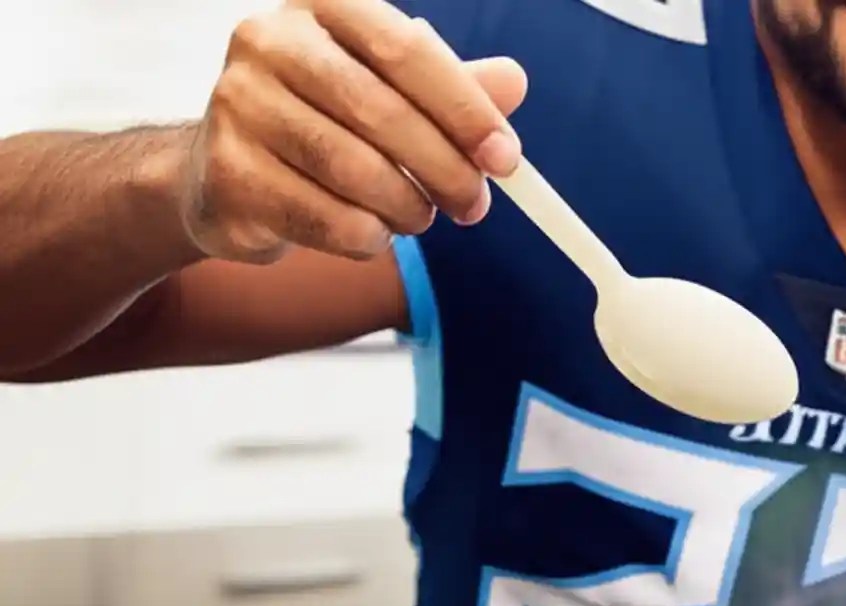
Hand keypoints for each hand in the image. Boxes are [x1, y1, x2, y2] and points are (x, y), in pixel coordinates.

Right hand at [178, 0, 527, 263]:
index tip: (506, 158)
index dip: (465, 109)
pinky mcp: (228, 175)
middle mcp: (268, 42)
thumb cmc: (324, 118)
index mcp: (320, 6)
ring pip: (354, 171)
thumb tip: (513, 83)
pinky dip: (367, 236)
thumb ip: (450, 86)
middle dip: (445, 168)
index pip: (406, 49)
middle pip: (381, 112)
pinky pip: (325, 219)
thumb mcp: (389, 89)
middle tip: (475, 205)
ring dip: (406, 207)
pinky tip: (373, 232)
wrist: (226, 167)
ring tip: (419, 216)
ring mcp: (238, 106)